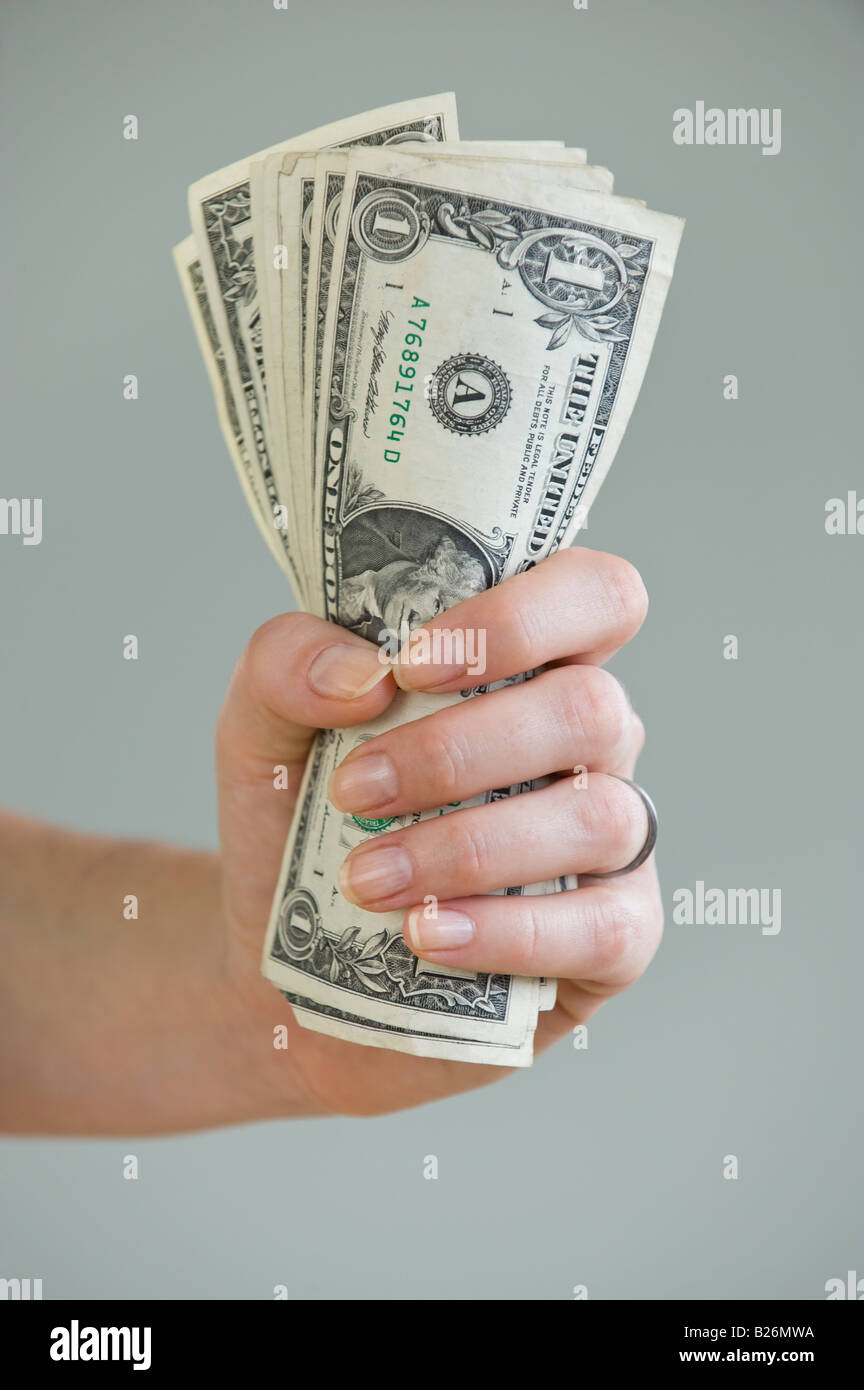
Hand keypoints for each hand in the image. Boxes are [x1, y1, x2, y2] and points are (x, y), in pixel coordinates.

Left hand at [217, 548, 661, 1116]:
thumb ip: (286, 664)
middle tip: (356, 792)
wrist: (283, 961)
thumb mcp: (262, 729)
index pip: (595, 594)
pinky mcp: (616, 936)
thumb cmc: (299, 824)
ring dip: (469, 847)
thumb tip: (363, 675)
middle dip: (460, 751)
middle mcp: (590, 742)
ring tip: (367, 880)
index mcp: (531, 665)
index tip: (411, 667)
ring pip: (599, 817)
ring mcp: (614, 839)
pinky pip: (603, 929)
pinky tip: (424, 935)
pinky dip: (506, 931)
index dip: (521, 617)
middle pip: (591, 707)